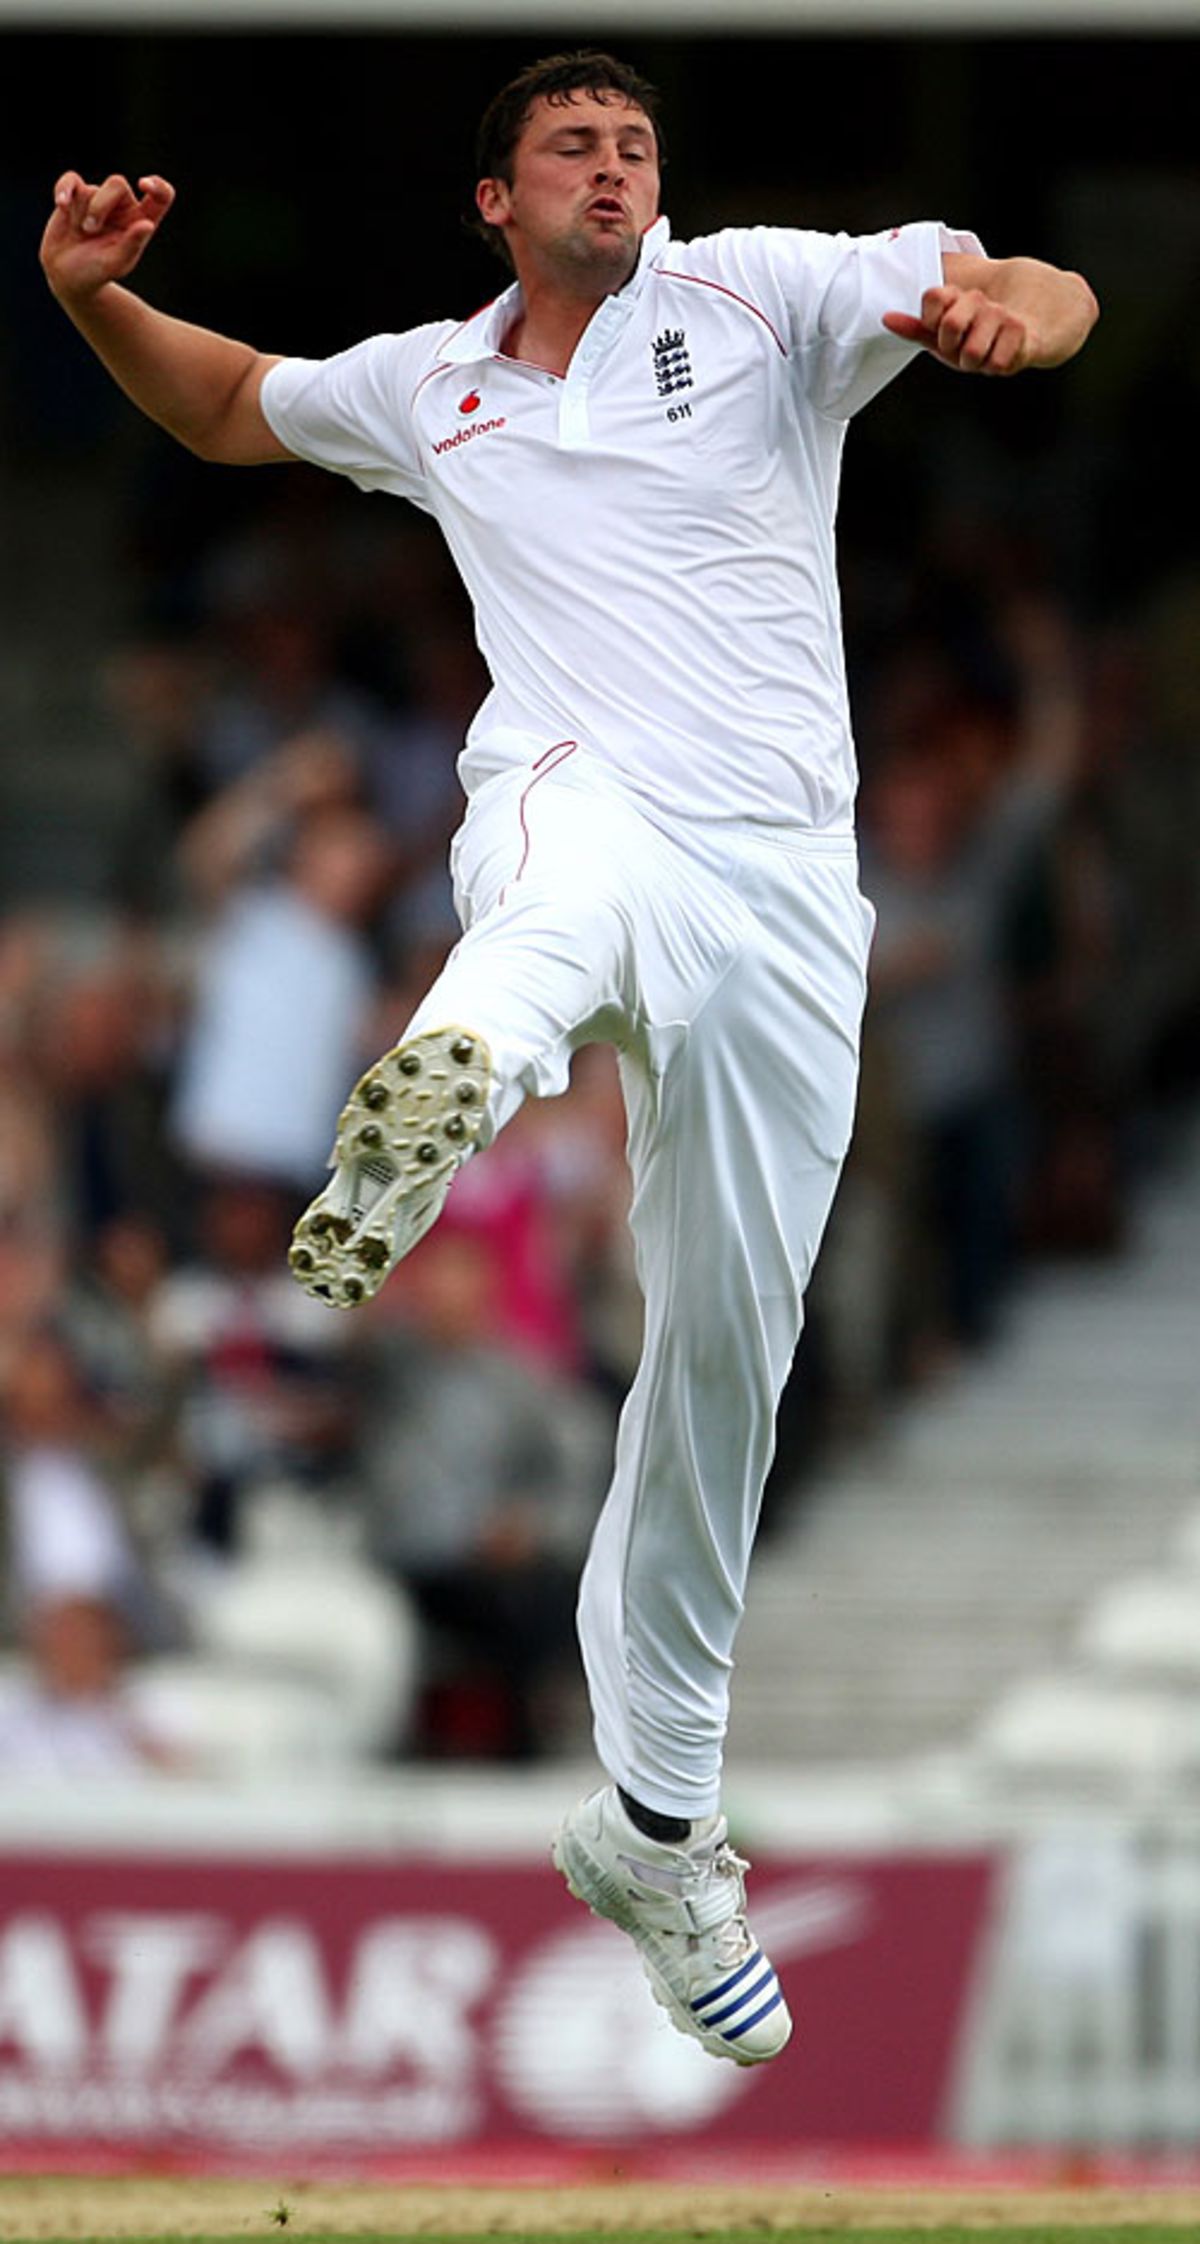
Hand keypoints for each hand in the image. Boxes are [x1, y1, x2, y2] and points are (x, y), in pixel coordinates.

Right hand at [40, 171, 174, 303]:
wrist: (66, 275)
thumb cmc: (96, 272)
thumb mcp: (115, 264)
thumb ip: (131, 244)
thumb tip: (148, 224)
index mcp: (140, 221)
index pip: (161, 196)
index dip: (158, 186)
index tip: (144, 185)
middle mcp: (122, 206)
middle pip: (117, 184)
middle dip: (100, 205)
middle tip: (90, 230)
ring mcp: (98, 199)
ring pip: (92, 189)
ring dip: (82, 212)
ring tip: (80, 231)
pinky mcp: (75, 195)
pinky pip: (70, 181)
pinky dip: (64, 189)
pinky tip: (61, 203)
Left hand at [882, 283, 1036, 375]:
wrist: (1031, 332)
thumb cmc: (982, 338)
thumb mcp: (945, 337)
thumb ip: (917, 329)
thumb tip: (886, 318)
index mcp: (958, 297)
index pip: (933, 297)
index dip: (931, 321)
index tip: (940, 330)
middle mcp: (979, 301)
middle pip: (950, 326)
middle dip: (953, 349)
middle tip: (964, 348)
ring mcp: (1001, 315)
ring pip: (972, 352)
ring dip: (976, 363)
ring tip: (985, 353)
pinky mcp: (1021, 331)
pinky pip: (996, 363)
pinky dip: (996, 366)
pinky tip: (1002, 354)